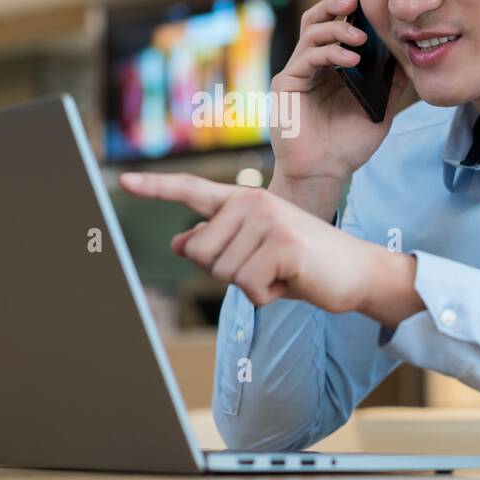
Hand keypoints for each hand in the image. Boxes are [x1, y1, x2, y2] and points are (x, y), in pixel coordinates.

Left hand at [119, 171, 420, 322]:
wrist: (357, 271)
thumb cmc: (303, 264)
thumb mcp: (256, 252)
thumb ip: (219, 244)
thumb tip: (179, 243)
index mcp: (243, 200)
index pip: (191, 191)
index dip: (154, 188)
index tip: (122, 182)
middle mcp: (252, 202)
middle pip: (201, 254)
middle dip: (229, 273)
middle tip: (267, 267)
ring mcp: (267, 220)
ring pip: (223, 274)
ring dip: (251, 286)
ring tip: (282, 273)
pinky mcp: (281, 245)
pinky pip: (248, 288)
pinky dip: (267, 297)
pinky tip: (291, 281)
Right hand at [270, 0, 411, 190]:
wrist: (325, 172)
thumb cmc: (347, 145)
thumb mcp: (380, 110)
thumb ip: (391, 85)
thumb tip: (408, 58)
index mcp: (331, 69)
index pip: (334, 28)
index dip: (348, 13)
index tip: (370, 7)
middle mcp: (312, 67)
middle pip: (315, 21)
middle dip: (333, 5)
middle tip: (355, 3)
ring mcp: (298, 74)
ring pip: (310, 33)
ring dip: (336, 29)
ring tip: (359, 39)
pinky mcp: (286, 85)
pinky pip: (305, 57)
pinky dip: (329, 52)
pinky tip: (350, 59)